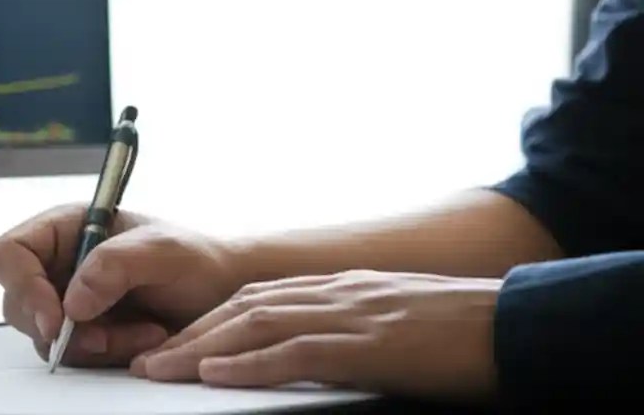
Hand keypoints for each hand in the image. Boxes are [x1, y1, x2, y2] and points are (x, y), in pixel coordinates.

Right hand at [0, 204, 241, 366]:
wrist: (224, 295)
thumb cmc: (198, 260)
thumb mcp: (163, 250)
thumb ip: (115, 264)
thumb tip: (72, 301)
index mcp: (67, 228)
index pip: (10, 253)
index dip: (22, 285)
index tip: (56, 318)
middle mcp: (59, 264)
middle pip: (18, 303)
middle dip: (62, 327)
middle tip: (106, 336)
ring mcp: (69, 301)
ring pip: (46, 337)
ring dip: (93, 344)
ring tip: (144, 333)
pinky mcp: (85, 333)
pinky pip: (75, 356)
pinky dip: (108, 355)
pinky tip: (144, 340)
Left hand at [129, 270, 500, 401]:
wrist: (515, 323)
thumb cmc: (457, 331)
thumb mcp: (389, 320)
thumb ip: (344, 328)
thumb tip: (305, 350)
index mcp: (337, 287)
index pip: (255, 298)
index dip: (208, 321)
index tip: (173, 344)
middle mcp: (333, 293)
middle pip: (242, 307)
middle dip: (189, 335)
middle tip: (147, 361)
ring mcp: (348, 315)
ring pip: (256, 324)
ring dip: (201, 349)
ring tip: (160, 371)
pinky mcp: (367, 344)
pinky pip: (296, 352)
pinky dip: (250, 363)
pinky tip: (217, 376)